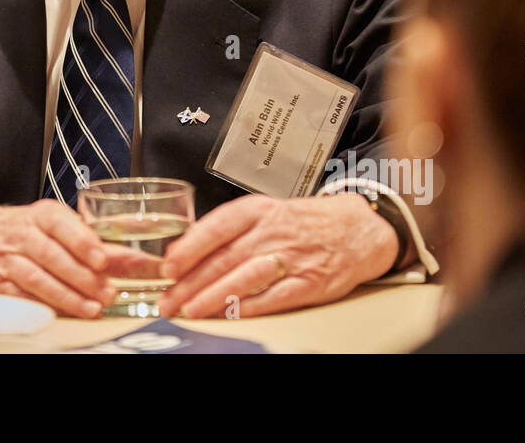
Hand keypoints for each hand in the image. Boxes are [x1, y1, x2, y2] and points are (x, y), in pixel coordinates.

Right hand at [0, 200, 116, 316]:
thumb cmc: (20, 231)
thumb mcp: (51, 225)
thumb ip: (89, 241)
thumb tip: (130, 260)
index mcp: (40, 214)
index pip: (60, 223)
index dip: (82, 241)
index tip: (102, 258)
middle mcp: (20, 233)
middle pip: (51, 255)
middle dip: (82, 277)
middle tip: (107, 292)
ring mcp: (4, 259)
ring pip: (36, 278)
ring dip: (67, 296)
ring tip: (92, 308)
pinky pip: (19, 297)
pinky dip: (43, 307)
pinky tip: (62, 314)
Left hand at [157, 193, 397, 318]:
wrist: (357, 228)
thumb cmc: (303, 221)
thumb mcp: (265, 211)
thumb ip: (229, 229)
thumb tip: (186, 248)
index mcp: (258, 210)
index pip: (217, 226)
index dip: (190, 247)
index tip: (168, 265)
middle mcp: (273, 232)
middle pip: (225, 258)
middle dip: (192, 282)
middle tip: (169, 298)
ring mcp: (291, 258)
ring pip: (245, 277)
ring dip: (214, 296)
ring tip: (191, 310)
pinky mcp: (308, 282)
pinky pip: (274, 297)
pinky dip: (249, 307)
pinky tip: (229, 314)